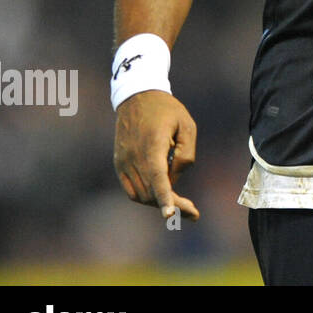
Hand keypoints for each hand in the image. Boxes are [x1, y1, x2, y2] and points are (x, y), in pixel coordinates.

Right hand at [113, 90, 199, 220]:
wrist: (137, 97)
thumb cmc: (167, 111)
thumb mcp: (187, 125)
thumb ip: (186, 154)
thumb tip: (175, 178)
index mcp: (152, 145)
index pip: (157, 177)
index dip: (164, 197)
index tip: (169, 215)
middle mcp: (133, 157)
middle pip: (151, 192)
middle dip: (172, 206)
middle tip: (193, 214)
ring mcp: (123, 162)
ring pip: (140, 195)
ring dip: (159, 203)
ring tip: (182, 205)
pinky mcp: (119, 164)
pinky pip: (131, 190)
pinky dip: (146, 196)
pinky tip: (162, 195)